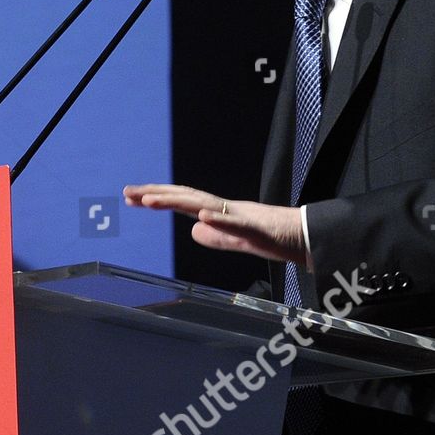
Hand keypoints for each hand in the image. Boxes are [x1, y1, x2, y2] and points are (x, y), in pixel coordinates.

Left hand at [123, 183, 307, 265]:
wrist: (307, 237)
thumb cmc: (274, 237)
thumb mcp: (238, 241)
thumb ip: (216, 237)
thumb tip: (194, 232)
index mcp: (218, 212)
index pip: (182, 202)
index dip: (157, 198)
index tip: (132, 197)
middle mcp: (224, 209)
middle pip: (185, 197)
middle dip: (155, 195)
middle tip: (127, 193)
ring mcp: (239, 216)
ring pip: (202, 205)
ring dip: (175, 201)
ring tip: (150, 201)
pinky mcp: (256, 228)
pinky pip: (235, 222)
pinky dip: (217, 218)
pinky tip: (200, 216)